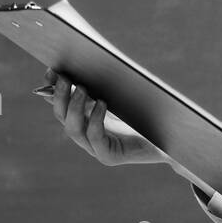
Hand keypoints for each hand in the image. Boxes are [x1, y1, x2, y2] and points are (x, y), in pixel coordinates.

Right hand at [41, 68, 164, 166]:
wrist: (169, 141)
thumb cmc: (145, 116)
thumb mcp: (119, 98)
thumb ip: (99, 87)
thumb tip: (82, 65)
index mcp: (85, 121)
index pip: (61, 106)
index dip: (53, 90)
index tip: (52, 71)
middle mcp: (86, 137)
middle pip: (63, 117)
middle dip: (61, 96)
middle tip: (65, 77)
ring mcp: (96, 149)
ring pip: (74, 129)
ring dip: (75, 107)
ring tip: (82, 87)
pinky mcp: (109, 157)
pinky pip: (95, 138)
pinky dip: (95, 119)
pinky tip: (102, 103)